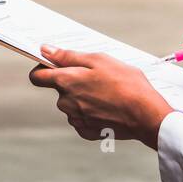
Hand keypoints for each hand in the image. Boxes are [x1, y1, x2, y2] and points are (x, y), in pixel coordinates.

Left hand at [28, 46, 174, 149]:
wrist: (145, 114)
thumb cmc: (126, 83)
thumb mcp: (99, 60)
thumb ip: (68, 56)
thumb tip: (45, 50)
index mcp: (65, 81)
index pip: (37, 76)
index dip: (43, 68)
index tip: (54, 65)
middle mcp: (65, 102)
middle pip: (59, 90)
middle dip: (73, 82)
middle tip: (97, 77)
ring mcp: (75, 118)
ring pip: (72, 104)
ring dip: (83, 98)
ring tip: (107, 93)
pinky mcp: (86, 131)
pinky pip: (82, 119)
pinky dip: (91, 113)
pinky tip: (108, 108)